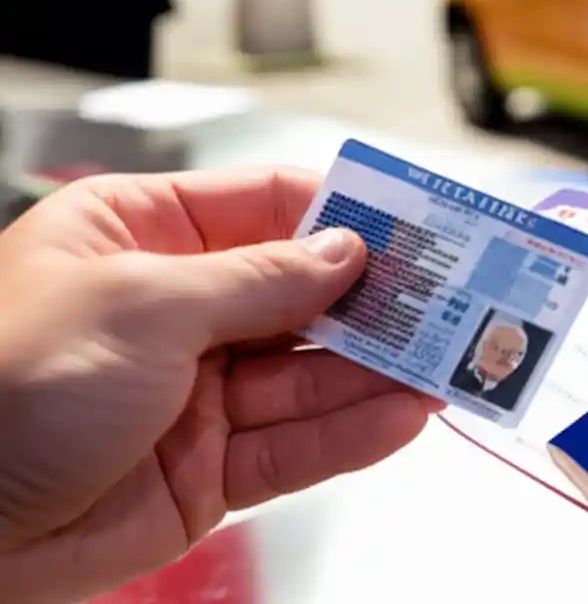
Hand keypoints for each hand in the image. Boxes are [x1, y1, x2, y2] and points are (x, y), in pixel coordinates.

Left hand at [0, 169, 443, 603]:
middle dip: (374, 298)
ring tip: (449, 359)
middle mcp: (174, 311)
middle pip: (300, 294)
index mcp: (137, 237)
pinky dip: (351, 433)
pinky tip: (404, 414)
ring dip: (378, 369)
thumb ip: (260, 280)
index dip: (342, 212)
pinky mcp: (208, 471)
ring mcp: (196, 394)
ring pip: (308, 375)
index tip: (413, 220)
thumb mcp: (144, 304)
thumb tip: (344, 250)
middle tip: (452, 296)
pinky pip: (294, 446)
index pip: (263, 208)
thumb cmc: (4, 383)